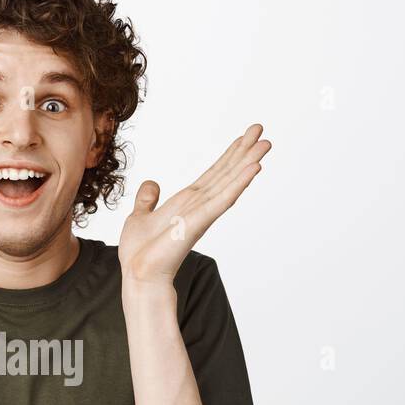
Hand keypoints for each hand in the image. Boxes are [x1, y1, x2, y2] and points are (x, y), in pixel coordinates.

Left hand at [118, 124, 270, 282]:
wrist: (138, 274)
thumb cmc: (140, 253)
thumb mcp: (139, 217)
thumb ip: (147, 200)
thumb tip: (151, 184)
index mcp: (187, 202)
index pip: (213, 174)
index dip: (228, 155)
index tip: (244, 137)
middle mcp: (199, 206)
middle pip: (226, 173)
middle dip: (244, 152)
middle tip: (261, 130)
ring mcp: (201, 214)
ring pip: (230, 182)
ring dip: (248, 162)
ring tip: (266, 144)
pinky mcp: (199, 222)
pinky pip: (223, 200)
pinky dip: (239, 183)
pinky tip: (254, 168)